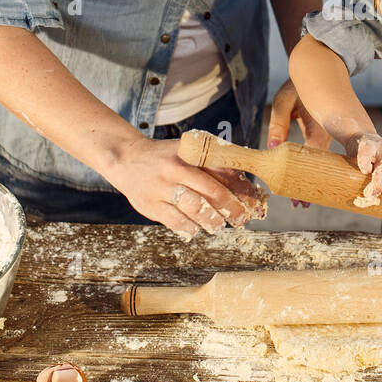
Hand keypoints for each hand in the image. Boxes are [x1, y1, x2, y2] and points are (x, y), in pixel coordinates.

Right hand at [104, 137, 265, 237]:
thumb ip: (215, 165)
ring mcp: (162, 186)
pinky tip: (196, 229)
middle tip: (241, 219)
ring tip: (218, 225)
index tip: (255, 202)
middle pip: (211, 190)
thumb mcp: (189, 152)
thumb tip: (246, 188)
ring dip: (212, 220)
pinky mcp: (150, 204)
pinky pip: (175, 220)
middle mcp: (176, 168)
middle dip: (231, 208)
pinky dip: (189, 228)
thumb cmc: (166, 158)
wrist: (126, 158)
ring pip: (194, 207)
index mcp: (190, 153)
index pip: (223, 171)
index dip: (242, 189)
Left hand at [266, 77, 331, 206]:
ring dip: (316, 180)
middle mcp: (329, 136)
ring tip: (304, 198)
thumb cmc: (297, 86)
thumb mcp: (283, 101)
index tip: (299, 199)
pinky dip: (319, 170)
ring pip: (326, 165)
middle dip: (313, 187)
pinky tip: (310, 179)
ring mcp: (331, 137)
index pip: (313, 162)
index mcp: (319, 130)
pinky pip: (325, 157)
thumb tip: (272, 149)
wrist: (318, 70)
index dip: (304, 181)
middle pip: (323, 169)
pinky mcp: (330, 136)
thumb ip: (277, 124)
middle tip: (301, 205)